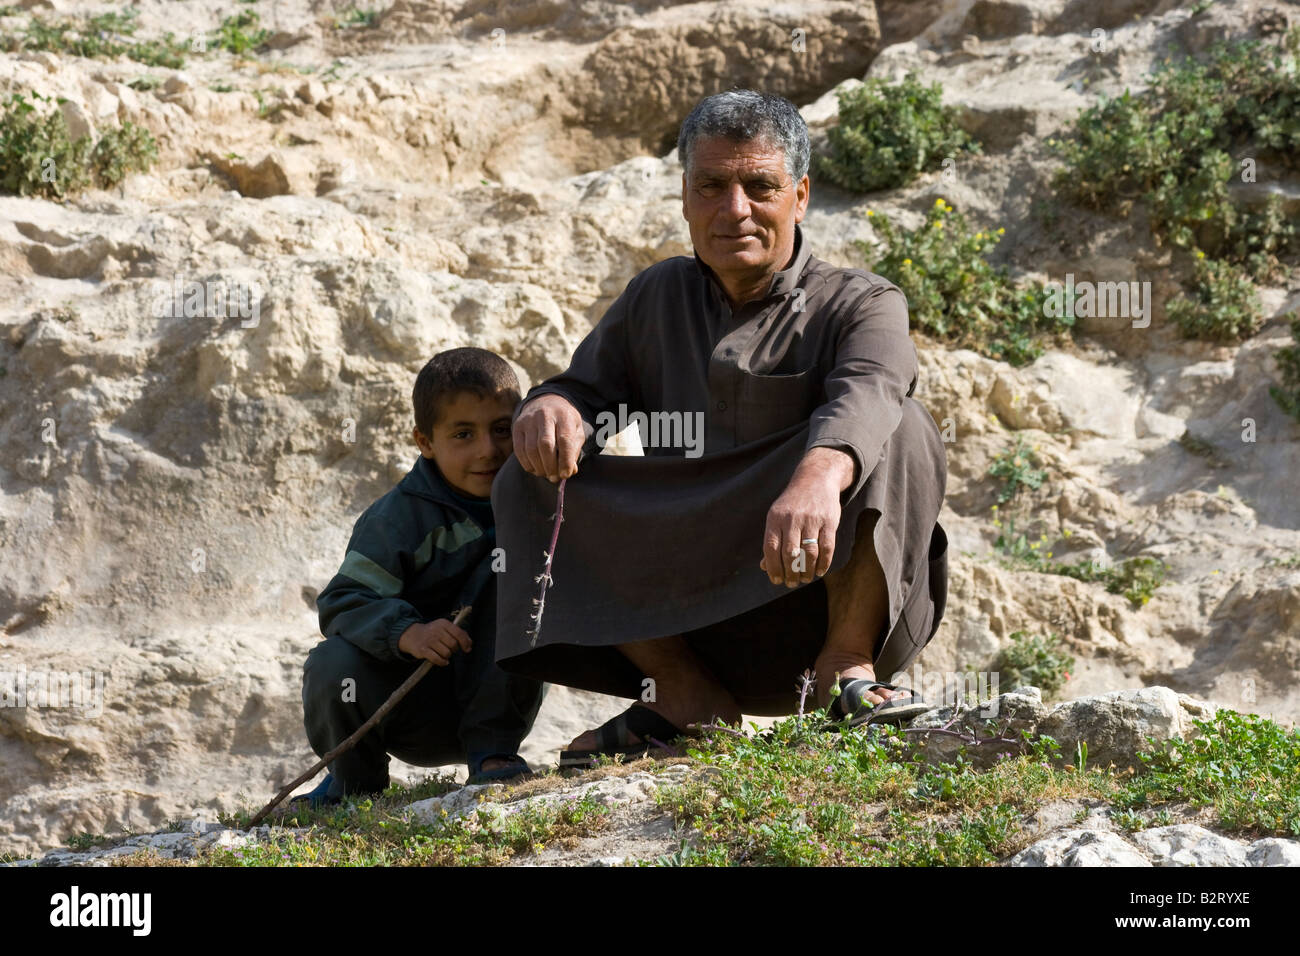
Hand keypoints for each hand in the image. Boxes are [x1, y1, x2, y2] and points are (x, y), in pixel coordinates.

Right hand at [398, 619, 471, 664]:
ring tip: (443, 653)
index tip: (467, 649)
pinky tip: (443, 661)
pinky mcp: (423, 650)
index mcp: (443, 624)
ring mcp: (429, 640)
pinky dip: (442, 662)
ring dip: (447, 656)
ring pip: (446, 653)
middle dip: (454, 649)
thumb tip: (470, 644)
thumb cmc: (432, 632)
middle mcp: (436, 631)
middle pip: (453, 644)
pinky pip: (437, 659)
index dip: (465, 643)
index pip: (459, 633)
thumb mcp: (445, 628)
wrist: (412, 635)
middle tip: (449, 649)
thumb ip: (459, 633)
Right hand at [511, 394, 585, 483]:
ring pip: (531, 449)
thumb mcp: (576, 431)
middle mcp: (545, 415)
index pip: (564, 440)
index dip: (565, 460)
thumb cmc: (564, 422)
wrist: (545, 402)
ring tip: (546, 474)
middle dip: (551, 466)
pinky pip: (519, 450)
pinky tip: (535, 469)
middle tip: (555, 477)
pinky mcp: (517, 426)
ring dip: (539, 467)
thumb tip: (569, 470)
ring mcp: (528, 420)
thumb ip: (574, 450)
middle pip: (545, 445)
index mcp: (564, 415)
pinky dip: (527, 464)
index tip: (566, 474)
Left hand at [759, 447, 854, 586]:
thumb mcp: (777, 516)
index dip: (773, 567)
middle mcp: (792, 518)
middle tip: (792, 583)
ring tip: (805, 579)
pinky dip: (824, 563)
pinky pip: (827, 547)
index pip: (771, 548)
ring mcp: (811, 519)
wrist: (816, 478)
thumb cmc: (792, 504)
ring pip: (809, 552)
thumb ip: (772, 541)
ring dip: (807, 571)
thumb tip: (764, 567)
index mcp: (775, 518)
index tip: (776, 580)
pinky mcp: (829, 520)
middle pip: (790, 553)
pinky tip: (820, 571)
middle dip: (790, 573)